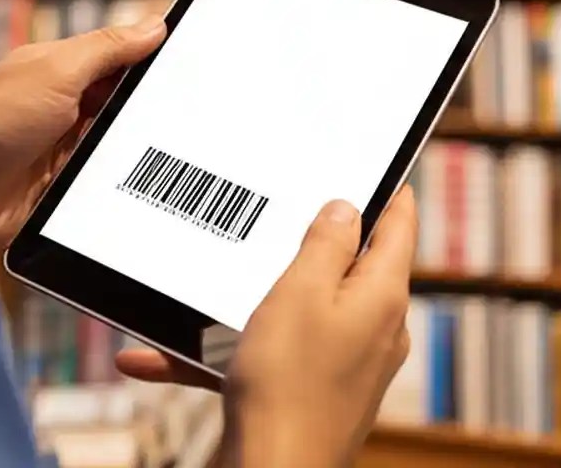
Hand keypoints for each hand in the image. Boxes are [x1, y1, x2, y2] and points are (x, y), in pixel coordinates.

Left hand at [0, 18, 166, 248]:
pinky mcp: (67, 187)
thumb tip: (153, 25)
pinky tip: (146, 179)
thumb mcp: (54, 73)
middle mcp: (65, 106)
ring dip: (137, 146)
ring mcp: (66, 149)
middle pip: (126, 102)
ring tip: (168, 145)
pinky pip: (110, 180)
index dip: (153, 57)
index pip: (120, 57)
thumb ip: (105, 49)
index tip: (194, 59)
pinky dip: (125, 179)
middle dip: (151, 106)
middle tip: (188, 109)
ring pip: (123, 143)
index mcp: (61, 70)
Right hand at [117, 187, 416, 467]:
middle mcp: (374, 330)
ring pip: (297, 313)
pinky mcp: (312, 393)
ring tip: (206, 287)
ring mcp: (345, 365)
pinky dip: (222, 353)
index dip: (391, 191)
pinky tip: (161, 356)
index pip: (399, 226)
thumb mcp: (301, 293)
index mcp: (381, 296)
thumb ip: (326, 245)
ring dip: (248, 302)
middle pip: (348, 267)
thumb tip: (348, 209)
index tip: (383, 168)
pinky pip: (268, 356)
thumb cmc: (288, 388)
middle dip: (308, 243)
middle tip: (281, 211)